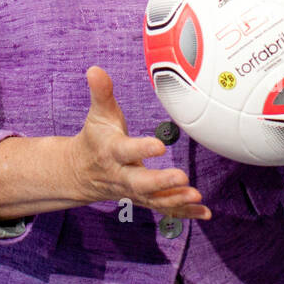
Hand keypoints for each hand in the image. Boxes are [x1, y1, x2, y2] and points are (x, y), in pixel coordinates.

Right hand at [67, 66, 211, 220]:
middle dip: (161, 181)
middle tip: (182, 177)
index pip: (126, 150)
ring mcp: (133, 191)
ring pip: (154, 199)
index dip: (141, 148)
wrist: (79, 173)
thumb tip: (95, 69)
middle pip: (140, 182)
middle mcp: (121, 175)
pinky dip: (184, 213)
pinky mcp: (144, 199)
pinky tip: (204, 213)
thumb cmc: (95, 138)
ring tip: (196, 196)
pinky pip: (164, 209)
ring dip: (175, 199)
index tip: (160, 145)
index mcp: (112, 151)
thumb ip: (101, 93)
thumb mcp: (98, 115)